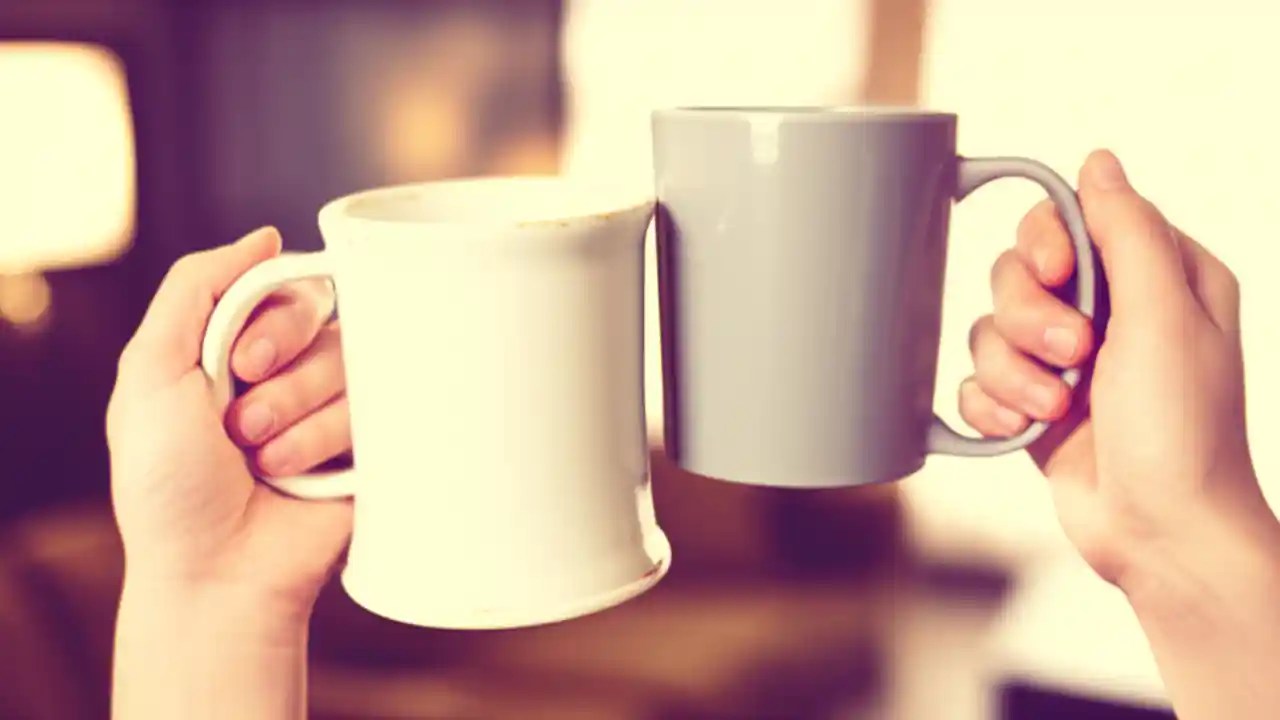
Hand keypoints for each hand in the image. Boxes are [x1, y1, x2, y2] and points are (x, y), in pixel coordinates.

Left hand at [107, 227, 351, 617]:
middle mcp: (288, 370)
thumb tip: (264, 236)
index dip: (271, 318)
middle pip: (325, 317)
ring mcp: (334, 407)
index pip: (283, 286)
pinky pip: (379, 407)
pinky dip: (326, 444)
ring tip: (263, 464)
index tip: (239, 365)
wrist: (215, 574)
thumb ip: (194, 287)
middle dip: (283, 372)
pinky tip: (298, 480)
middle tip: (242, 422)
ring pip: (351, 364)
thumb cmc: (169, 486)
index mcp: (235, 346)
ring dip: (297, 418)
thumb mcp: (149, 372)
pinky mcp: (372, 444)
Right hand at [958, 150, 1276, 588]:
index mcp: (1156, 277)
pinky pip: (976, 380)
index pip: (1072, 218)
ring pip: (989, 328)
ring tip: (1054, 408)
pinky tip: (1022, 431)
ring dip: (1013, 373)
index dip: (1049, 243)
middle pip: (1018, 273)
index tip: (1062, 277)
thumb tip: (1097, 161)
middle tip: (1072, 357)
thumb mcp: (1165, 318)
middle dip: (1029, 319)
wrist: (1159, 534)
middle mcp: (1108, 312)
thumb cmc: (1180, 431)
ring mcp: (1066, 360)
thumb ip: (1127, 233)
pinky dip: (992, 406)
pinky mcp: (1031, 402)